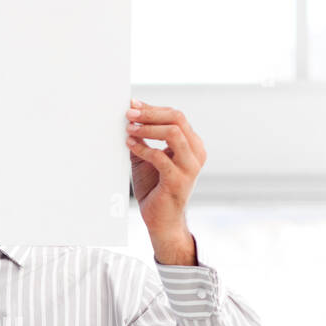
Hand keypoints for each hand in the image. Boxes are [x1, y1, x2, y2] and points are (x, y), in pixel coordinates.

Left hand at [126, 100, 205, 261]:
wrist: (162, 221)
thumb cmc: (155, 189)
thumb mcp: (147, 158)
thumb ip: (143, 138)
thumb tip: (130, 116)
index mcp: (192, 145)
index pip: (176, 116)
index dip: (153, 108)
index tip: (133, 104)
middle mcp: (196, 153)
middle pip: (177, 118)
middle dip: (150, 113)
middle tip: (129, 112)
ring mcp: (190, 166)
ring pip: (173, 132)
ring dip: (148, 128)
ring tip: (129, 129)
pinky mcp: (178, 180)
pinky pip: (159, 156)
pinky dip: (142, 147)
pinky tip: (130, 145)